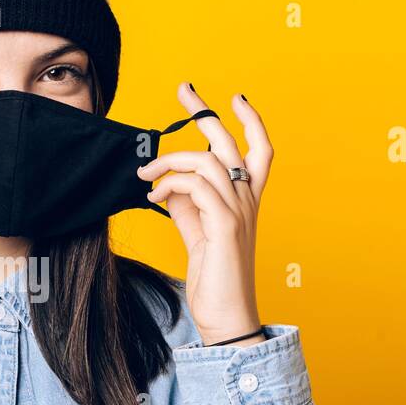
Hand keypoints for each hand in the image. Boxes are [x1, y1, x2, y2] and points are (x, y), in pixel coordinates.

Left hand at [136, 83, 272, 346]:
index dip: (251, 121)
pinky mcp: (225, 225)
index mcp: (245, 200)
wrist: (225, 315)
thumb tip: (169, 182)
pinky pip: (196, 186)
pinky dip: (170, 184)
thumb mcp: (196, 231)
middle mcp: (247, 201)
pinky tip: (154, 196)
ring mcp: (239, 212)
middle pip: (232, 143)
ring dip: (170, 161)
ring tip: (146, 175)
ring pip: (208, 161)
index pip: (259, 151)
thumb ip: (187, 203)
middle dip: (206, 111)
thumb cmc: (213, 276)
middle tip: (183, 89)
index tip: (232, 98)